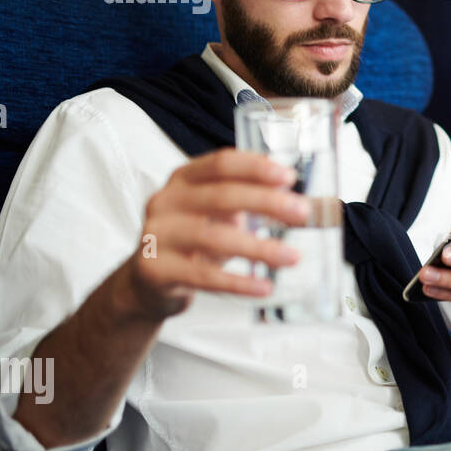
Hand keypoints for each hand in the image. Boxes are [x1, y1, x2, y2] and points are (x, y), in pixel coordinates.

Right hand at [118, 148, 308, 322]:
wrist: (148, 280)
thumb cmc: (193, 239)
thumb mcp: (217, 213)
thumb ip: (248, 202)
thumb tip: (297, 204)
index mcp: (183, 179)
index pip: (221, 164)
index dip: (256, 168)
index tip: (290, 177)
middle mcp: (165, 201)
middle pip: (222, 196)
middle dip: (267, 203)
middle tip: (302, 214)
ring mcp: (156, 235)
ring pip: (215, 238)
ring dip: (259, 248)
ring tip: (292, 257)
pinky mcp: (154, 269)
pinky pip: (204, 276)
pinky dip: (239, 282)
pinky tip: (265, 287)